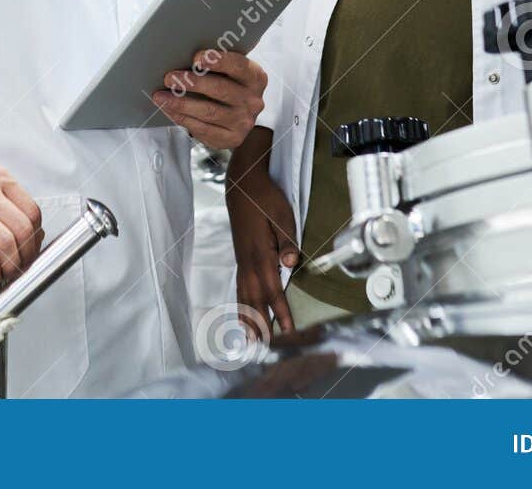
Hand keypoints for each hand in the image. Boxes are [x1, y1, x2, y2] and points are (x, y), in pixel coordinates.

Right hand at [0, 166, 43, 282]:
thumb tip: (33, 239)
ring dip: (9, 266)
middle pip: (22, 229)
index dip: (36, 238)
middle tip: (21, 267)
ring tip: (5, 272)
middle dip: (25, 256)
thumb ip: (7, 209)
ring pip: (5, 242)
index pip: (32, 211)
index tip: (32, 251)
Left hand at [151, 49, 266, 149]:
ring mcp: (243, 121)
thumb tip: (182, 52)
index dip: (218, 61)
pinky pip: (202, 128)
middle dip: (192, 83)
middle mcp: (253, 100)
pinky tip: (168, 109)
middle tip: (169, 78)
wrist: (238, 117)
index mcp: (255, 77)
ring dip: (181, 103)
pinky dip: (182, 117)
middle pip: (220, 89)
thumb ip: (216, 63)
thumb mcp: (230, 72)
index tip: (196, 58)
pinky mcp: (232, 138)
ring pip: (209, 111)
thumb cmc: (227, 85)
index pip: (238, 66)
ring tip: (161, 96)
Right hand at [226, 127, 298, 336]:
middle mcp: (248, 261)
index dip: (280, 311)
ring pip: (244, 294)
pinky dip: (240, 302)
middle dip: (261, 322)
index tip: (288, 330)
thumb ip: (287, 241)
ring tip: (250, 337)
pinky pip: (239, 285)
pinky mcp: (239, 256)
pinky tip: (243, 310)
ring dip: (248, 317)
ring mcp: (241, 259)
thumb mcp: (282, 215)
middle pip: (255, 298)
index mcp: (261, 253)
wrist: (242, 185)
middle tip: (265, 346)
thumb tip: (292, 263)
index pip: (272, 289)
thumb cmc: (265, 199)